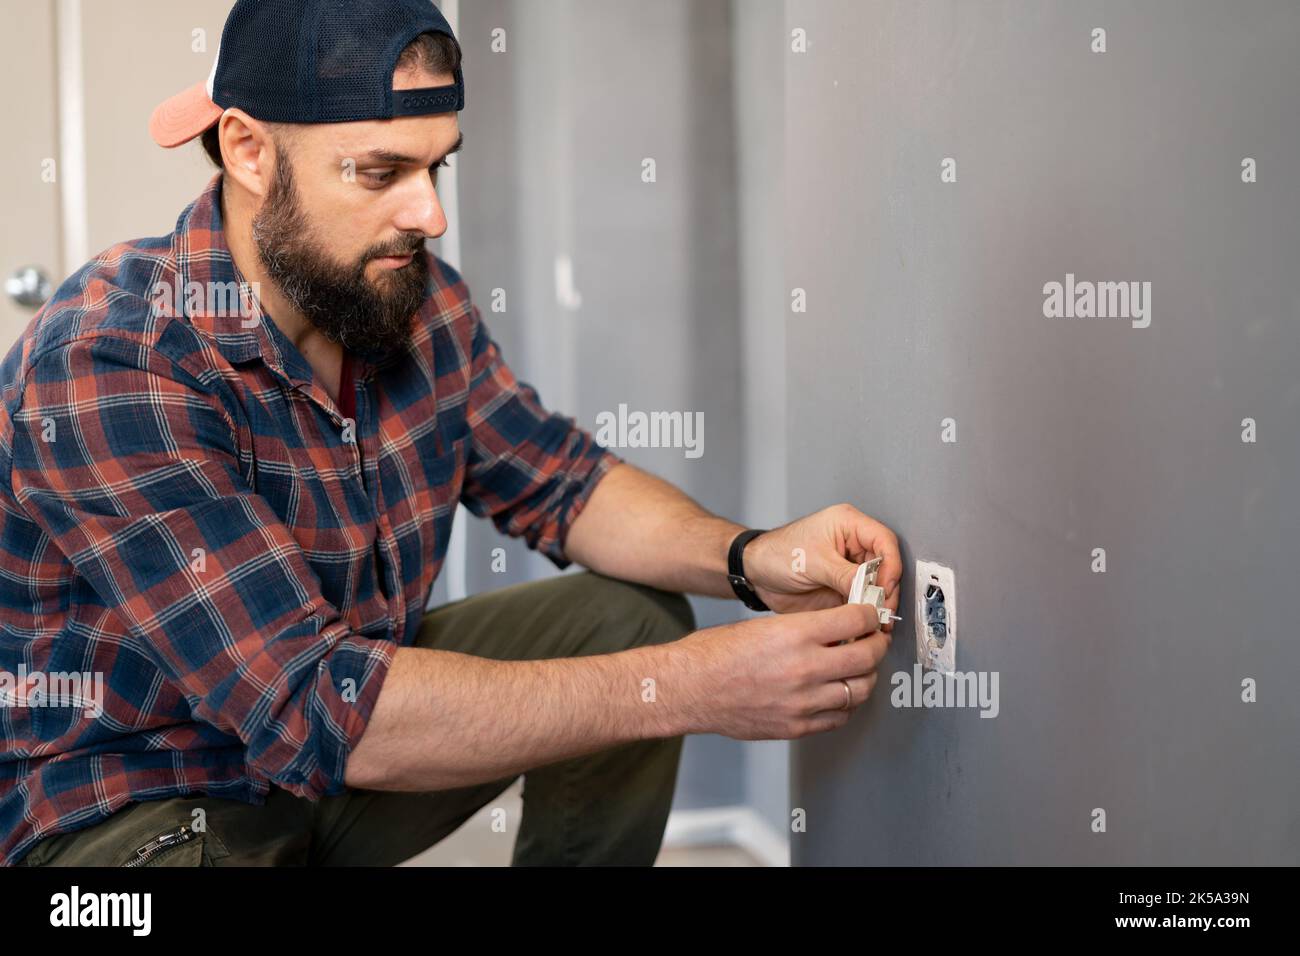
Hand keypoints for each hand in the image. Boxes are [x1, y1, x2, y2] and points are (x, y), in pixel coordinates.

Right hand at [671, 602, 889, 738]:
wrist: (688, 688)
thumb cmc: (716, 652)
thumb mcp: (764, 624)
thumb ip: (806, 628)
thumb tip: (839, 628)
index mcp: (795, 634)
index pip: (857, 620)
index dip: (869, 615)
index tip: (870, 616)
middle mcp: (804, 668)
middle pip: (867, 656)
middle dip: (877, 644)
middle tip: (874, 640)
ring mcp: (802, 702)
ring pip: (860, 690)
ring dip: (865, 676)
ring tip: (857, 668)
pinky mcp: (796, 726)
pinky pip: (839, 717)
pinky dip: (846, 704)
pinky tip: (838, 693)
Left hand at [741, 503, 901, 627]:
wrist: (755, 575)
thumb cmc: (776, 553)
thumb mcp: (814, 562)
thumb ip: (845, 575)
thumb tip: (871, 591)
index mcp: (848, 524)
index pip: (884, 540)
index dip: (891, 564)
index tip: (886, 587)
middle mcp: (852, 545)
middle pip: (885, 566)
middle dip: (886, 590)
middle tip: (881, 609)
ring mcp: (849, 568)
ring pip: (876, 586)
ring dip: (878, 605)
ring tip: (876, 621)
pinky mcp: (843, 589)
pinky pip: (862, 601)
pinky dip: (865, 614)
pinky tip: (865, 624)